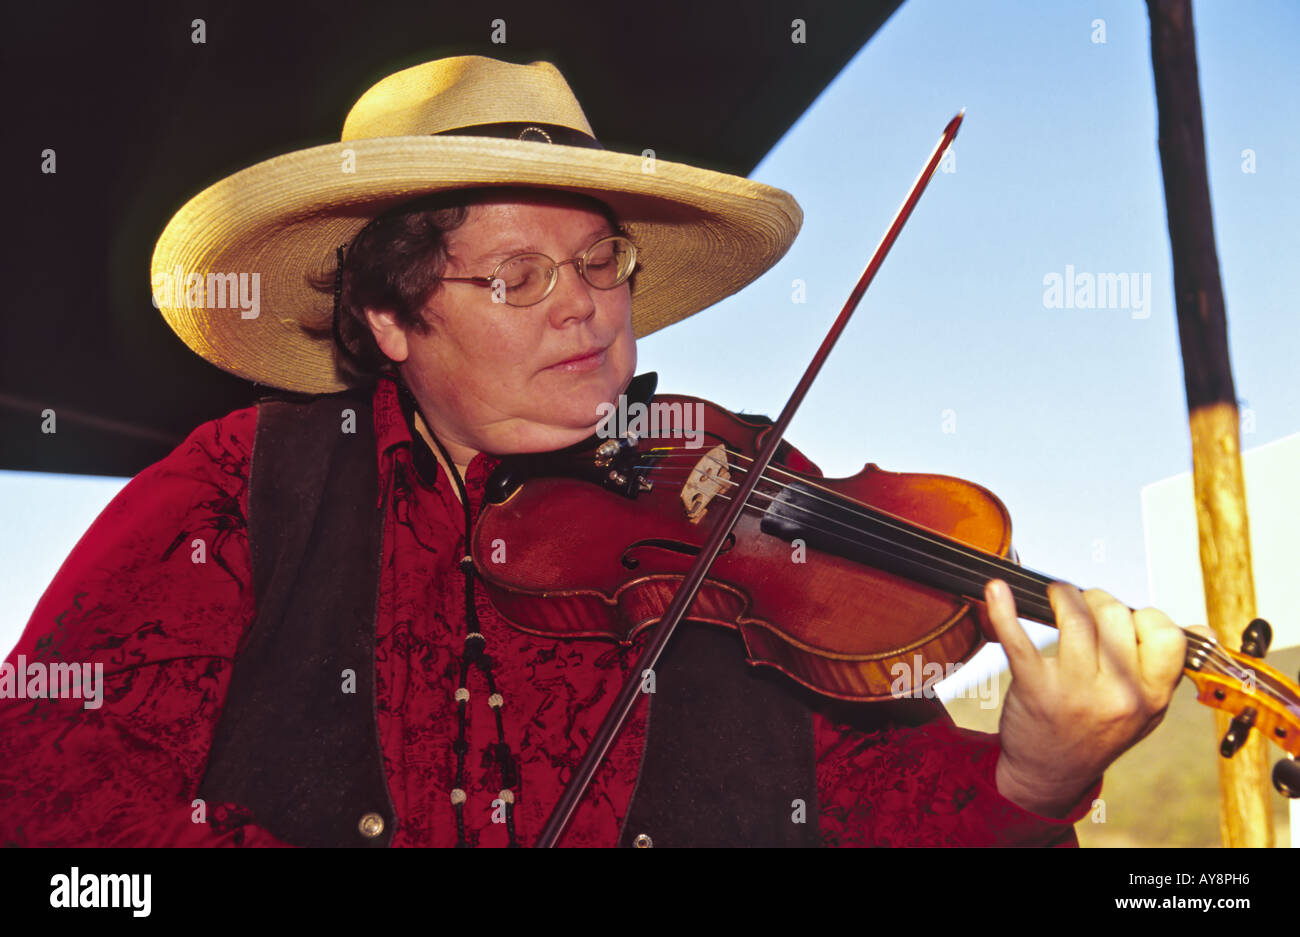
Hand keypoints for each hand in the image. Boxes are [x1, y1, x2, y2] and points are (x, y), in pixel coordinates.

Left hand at [982, 579, 1185, 817]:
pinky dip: (1003, 610)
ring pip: (1076, 614)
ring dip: (1063, 594)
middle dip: (1098, 600)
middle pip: (1116, 614)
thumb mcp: (1147, 711)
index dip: (1145, 616)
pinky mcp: (1034, 688)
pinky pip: (1018, 638)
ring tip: (1056, 596)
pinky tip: (997, 591)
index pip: (1166, 634)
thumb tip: (1203, 629)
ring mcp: (1076, 690)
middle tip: (1085, 608)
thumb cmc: (1099, 731)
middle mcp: (1119, 694)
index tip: (1125, 620)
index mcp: (1153, 697)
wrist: (1050, 773)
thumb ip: (1168, 670)